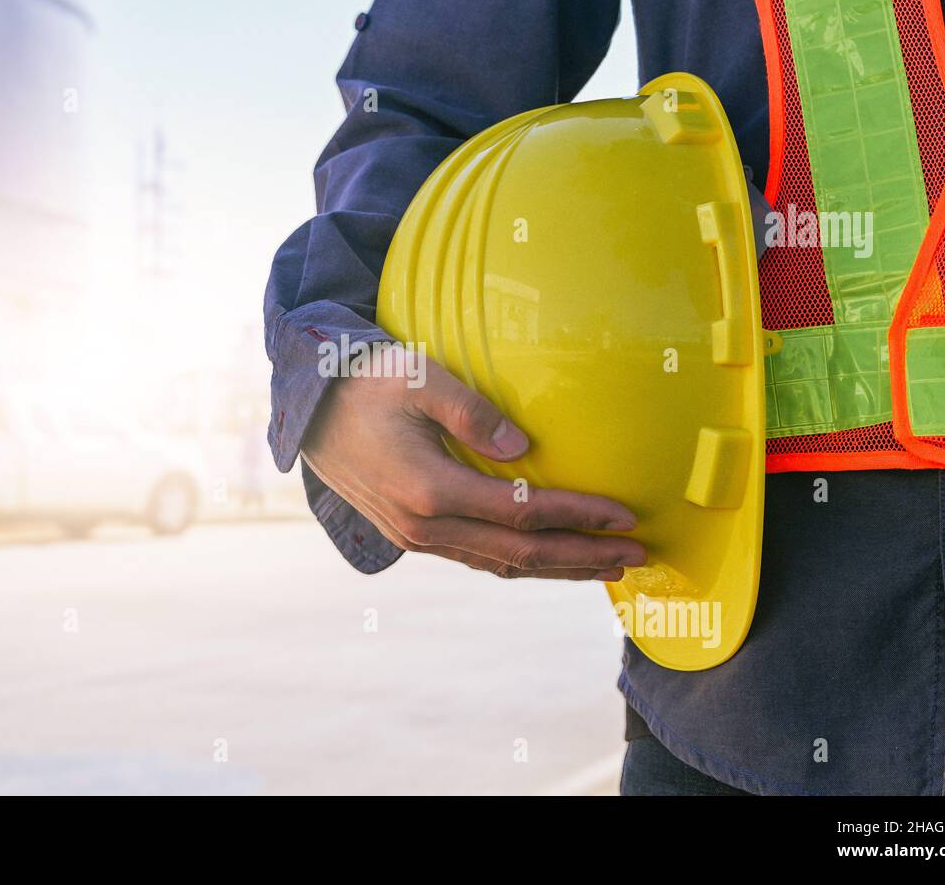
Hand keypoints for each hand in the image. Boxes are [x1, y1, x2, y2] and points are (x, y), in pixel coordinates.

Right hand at [300, 356, 644, 580]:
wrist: (308, 412)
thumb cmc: (366, 383)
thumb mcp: (418, 378)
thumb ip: (472, 411)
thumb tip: (525, 449)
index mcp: (429, 488)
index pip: (522, 513)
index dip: (578, 516)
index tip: (625, 516)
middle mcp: (424, 524)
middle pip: (519, 554)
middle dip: (582, 556)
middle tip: (636, 557)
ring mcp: (416, 536)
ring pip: (499, 564)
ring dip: (557, 567)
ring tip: (606, 566)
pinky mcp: (412, 534)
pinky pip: (477, 557)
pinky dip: (520, 562)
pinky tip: (547, 558)